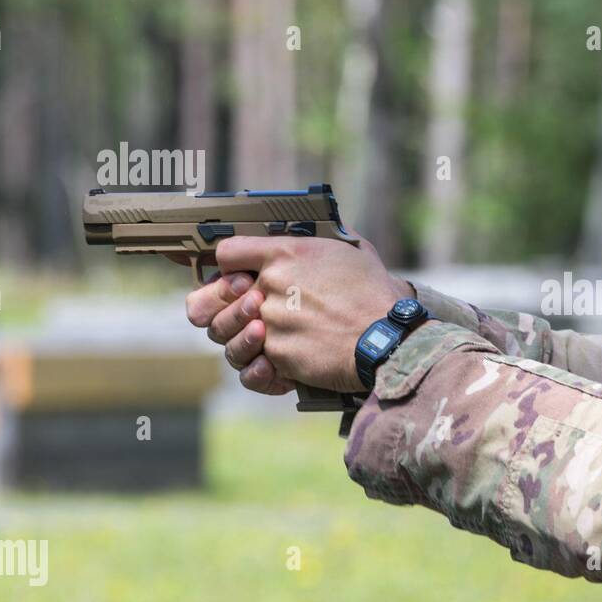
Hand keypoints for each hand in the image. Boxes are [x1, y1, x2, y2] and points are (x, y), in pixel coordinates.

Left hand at [184, 235, 411, 393]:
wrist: (388, 338)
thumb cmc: (376, 294)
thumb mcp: (353, 251)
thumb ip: (325, 241)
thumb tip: (326, 231)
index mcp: (285, 253)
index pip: (227, 252)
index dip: (228, 266)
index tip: (237, 276)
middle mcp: (269, 285)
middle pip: (213, 297)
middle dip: (223, 306)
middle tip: (242, 313)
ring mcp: (269, 322)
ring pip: (225, 334)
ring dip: (239, 338)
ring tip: (262, 340)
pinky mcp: (277, 355)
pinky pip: (248, 366)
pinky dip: (258, 370)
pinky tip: (270, 366)